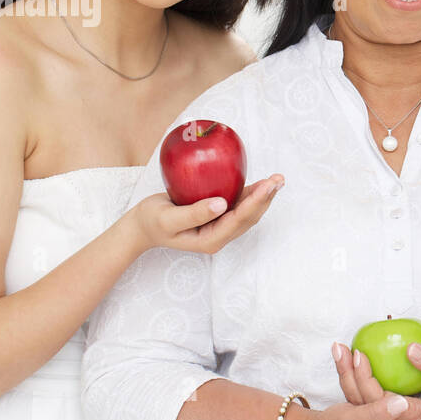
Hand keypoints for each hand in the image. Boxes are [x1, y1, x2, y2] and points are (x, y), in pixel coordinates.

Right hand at [131, 175, 283, 254]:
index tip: (268, 184)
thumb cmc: (152, 221)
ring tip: (276, 180)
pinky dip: (250, 194)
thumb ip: (194, 213)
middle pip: (249, 217)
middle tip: (279, 179)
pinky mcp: (218, 217)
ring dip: (263, 196)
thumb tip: (222, 204)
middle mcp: (220, 236)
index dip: (256, 201)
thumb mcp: (168, 218)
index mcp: (211, 240)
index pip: (239, 220)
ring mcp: (220, 228)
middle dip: (266, 198)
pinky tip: (259, 182)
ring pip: (247, 213)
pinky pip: (238, 206)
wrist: (142, 226)